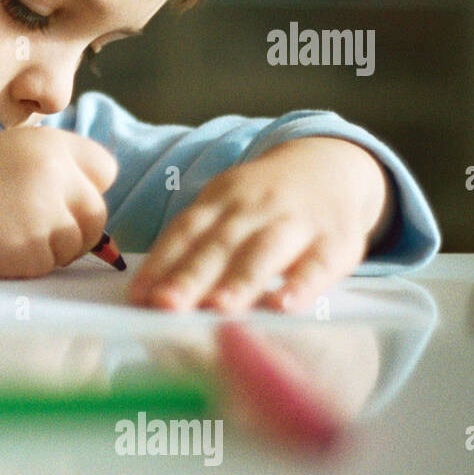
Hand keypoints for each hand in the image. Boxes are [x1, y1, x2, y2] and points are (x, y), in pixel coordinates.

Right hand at [0, 126, 116, 278]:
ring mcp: (47, 213)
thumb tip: (89, 205)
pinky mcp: (34, 249)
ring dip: (49, 249)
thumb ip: (53, 169)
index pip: (104, 169)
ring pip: (75, 245)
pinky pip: (48, 265)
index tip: (65, 200)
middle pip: (97, 214)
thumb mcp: (11, 152)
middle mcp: (56, 174)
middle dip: (75, 229)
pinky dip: (26, 264)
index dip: (87, 189)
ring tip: (8, 234)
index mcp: (51, 145)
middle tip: (38, 229)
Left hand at [127, 136, 393, 313]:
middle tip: (166, 304)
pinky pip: (316, 264)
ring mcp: (295, 222)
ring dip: (239, 282)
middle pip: (217, 245)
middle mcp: (253, 208)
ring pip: (263, 253)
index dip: (160, 263)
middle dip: (190, 276)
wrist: (329, 165)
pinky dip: (301, 285)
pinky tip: (284, 306)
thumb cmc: (262, 204)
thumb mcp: (224, 209)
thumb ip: (191, 247)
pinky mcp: (334, 242)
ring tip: (218, 309)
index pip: (184, 231)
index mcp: (219, 200)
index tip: (139, 296)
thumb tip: (146, 294)